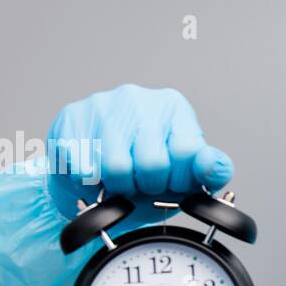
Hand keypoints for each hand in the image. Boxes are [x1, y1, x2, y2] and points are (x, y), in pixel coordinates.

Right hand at [46, 84, 232, 218]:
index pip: (186, 154)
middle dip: (147, 185)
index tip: (170, 182)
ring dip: (118, 187)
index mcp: (173, 107)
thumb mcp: (185, 175)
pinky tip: (94, 173)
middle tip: (141, 182)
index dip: (177, 181)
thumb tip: (214, 165)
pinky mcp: (71, 118)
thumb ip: (210, 171)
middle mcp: (138, 99)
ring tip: (119, 179)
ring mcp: (102, 105)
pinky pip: (83, 168)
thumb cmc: (144, 172)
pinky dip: (90, 183)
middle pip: (152, 163)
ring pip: (116, 169)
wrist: (93, 174)